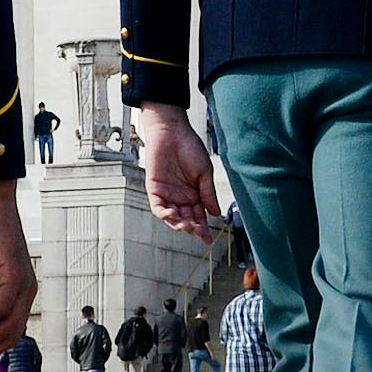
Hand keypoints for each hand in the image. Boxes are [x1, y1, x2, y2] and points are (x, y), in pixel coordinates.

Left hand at [136, 104, 219, 237]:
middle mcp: (181, 197)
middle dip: (193, 228)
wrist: (173, 132)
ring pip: (172, 217)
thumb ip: (208, 193)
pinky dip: (164, 214)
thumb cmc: (190, 147)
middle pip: (187, 219)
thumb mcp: (204, 172)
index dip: (203, 228)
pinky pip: (158, 207)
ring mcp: (167, 194)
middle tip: (199, 232)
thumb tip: (216, 213)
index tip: (209, 239)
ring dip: (179, 224)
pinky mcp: (155, 189)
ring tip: (187, 227)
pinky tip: (172, 216)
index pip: (199, 216)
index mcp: (195, 194)